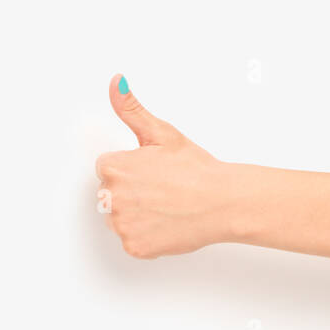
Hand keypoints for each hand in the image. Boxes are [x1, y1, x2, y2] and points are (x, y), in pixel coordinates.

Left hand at [95, 75, 233, 258]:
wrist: (222, 201)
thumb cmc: (195, 168)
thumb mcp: (161, 133)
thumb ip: (131, 108)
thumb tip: (116, 83)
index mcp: (114, 168)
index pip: (108, 169)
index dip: (132, 168)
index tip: (152, 171)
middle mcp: (111, 198)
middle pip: (110, 194)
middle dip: (132, 191)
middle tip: (163, 188)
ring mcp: (122, 225)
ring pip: (121, 218)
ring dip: (138, 214)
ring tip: (166, 205)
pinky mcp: (134, 247)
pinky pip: (133, 240)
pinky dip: (147, 235)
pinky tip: (166, 223)